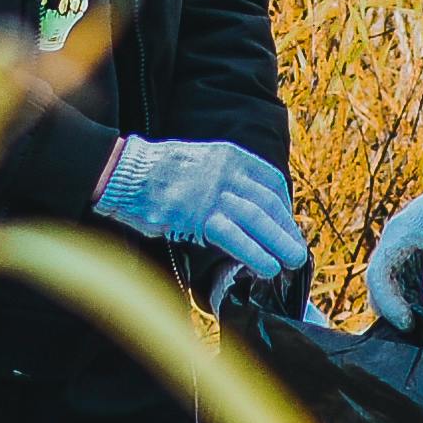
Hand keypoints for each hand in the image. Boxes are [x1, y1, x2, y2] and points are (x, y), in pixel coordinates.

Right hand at [93, 134, 308, 296]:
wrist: (124, 172)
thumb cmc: (156, 172)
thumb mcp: (199, 162)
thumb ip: (223, 178)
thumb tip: (244, 205)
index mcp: (230, 155)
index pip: (270, 181)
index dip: (284, 206)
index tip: (288, 225)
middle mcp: (227, 171)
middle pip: (268, 202)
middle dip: (287, 229)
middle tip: (298, 250)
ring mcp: (214, 192)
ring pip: (258, 219)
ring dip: (280, 243)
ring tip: (293, 262)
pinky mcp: (199, 215)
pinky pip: (235, 237)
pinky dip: (255, 253)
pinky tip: (267, 267)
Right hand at [366, 146, 422, 325]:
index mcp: (398, 236)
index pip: (378, 276)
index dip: (388, 303)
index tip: (409, 324)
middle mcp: (401, 249)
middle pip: (385, 291)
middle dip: (399, 314)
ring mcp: (415, 259)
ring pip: (403, 297)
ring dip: (416, 317)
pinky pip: (421, 296)